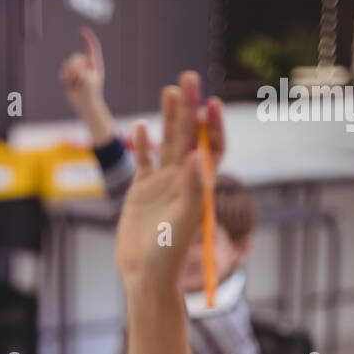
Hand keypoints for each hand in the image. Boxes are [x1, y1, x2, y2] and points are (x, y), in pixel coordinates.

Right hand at [60, 26, 105, 116]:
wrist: (85, 105)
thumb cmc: (90, 93)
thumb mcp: (88, 79)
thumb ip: (80, 69)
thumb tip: (71, 68)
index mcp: (94, 63)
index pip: (91, 47)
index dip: (87, 38)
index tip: (82, 31)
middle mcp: (86, 65)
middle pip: (75, 57)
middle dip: (73, 67)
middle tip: (76, 79)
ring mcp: (77, 70)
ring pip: (68, 63)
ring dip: (69, 73)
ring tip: (73, 83)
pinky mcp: (69, 76)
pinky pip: (63, 71)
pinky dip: (64, 77)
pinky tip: (68, 84)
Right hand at [116, 71, 223, 290]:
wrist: (145, 275)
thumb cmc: (168, 254)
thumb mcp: (183, 220)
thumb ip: (192, 188)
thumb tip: (197, 154)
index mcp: (199, 185)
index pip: (212, 148)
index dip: (214, 126)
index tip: (211, 104)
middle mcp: (183, 180)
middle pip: (189, 137)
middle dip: (190, 108)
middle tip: (188, 78)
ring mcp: (162, 184)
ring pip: (167, 142)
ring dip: (170, 117)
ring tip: (170, 89)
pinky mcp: (141, 191)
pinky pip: (143, 161)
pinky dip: (141, 144)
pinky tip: (139, 127)